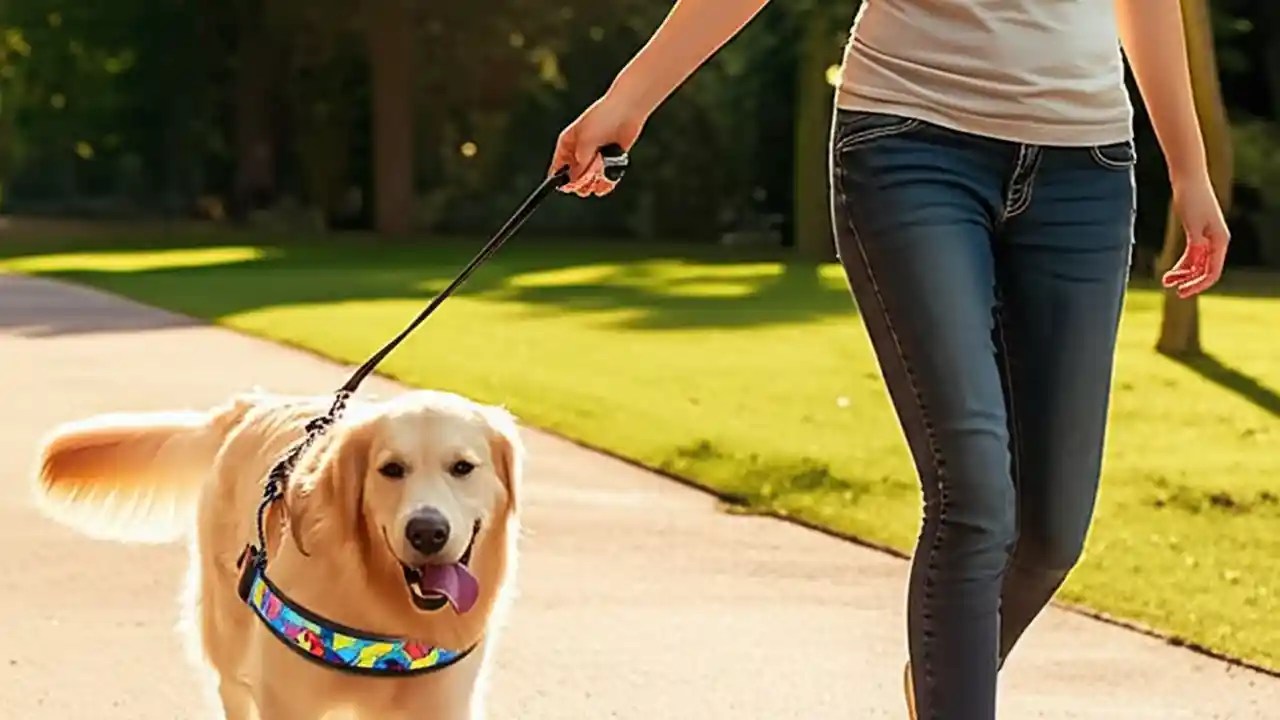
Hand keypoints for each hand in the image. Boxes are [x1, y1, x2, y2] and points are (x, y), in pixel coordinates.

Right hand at [549, 91, 646, 197]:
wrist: (627, 110)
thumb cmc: (602, 119)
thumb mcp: (586, 142)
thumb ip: (579, 164)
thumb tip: (573, 182)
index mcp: (567, 145)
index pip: (557, 170)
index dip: (561, 181)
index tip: (570, 185)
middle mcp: (579, 153)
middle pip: (574, 181)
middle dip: (581, 184)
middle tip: (590, 177)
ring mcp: (594, 158)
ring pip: (590, 183)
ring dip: (595, 183)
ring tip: (602, 173)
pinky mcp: (609, 162)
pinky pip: (604, 180)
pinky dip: (607, 182)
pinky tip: (609, 178)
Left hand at [1162, 175, 1230, 298]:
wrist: (1188, 180)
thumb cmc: (1192, 200)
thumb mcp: (1193, 226)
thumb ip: (1196, 246)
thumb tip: (1194, 263)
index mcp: (1220, 241)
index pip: (1212, 271)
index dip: (1198, 285)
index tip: (1182, 292)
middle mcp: (1217, 242)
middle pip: (1206, 270)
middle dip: (1190, 282)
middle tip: (1173, 291)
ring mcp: (1208, 238)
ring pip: (1197, 264)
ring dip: (1183, 274)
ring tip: (1165, 281)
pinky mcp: (1197, 234)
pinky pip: (1192, 255)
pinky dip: (1182, 265)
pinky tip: (1170, 272)